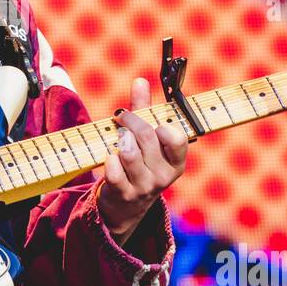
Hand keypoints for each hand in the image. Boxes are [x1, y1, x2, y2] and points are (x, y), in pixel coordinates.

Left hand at [99, 77, 188, 237]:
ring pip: (129, 152)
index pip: (178, 138)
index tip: (152, 122)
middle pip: (146, 137)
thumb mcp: (147, 140)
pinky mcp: (124, 193)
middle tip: (122, 118)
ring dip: (119, 140)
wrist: (126, 204)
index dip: (162, 126)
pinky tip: (110, 158)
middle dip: (130, 121)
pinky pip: (113, 168)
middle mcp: (164, 175)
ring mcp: (145, 186)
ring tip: (118, 140)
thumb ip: (144, 110)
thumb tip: (140, 80)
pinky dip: (108, 157)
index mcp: (176, 161)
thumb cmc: (139, 163)